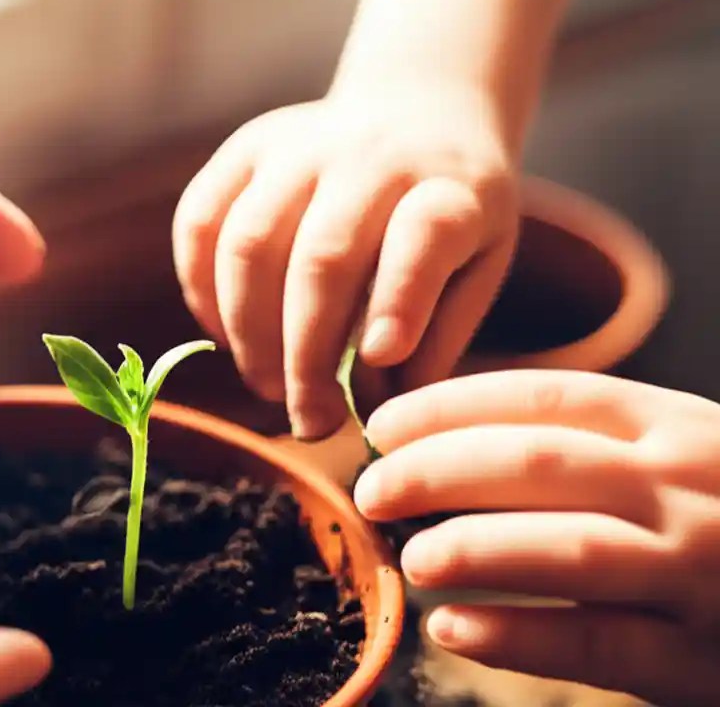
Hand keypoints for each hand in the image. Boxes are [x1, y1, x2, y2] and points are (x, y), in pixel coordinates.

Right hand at [173, 85, 516, 438]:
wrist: (417, 110)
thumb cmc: (449, 216)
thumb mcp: (477, 267)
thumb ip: (434, 338)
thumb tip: (376, 413)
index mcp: (450, 189)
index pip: (425, 235)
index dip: (400, 299)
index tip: (382, 360)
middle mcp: (372, 158)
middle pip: (322, 259)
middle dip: (306, 356)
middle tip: (311, 420)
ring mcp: (300, 147)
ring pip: (247, 244)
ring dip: (248, 332)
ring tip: (269, 386)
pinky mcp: (244, 150)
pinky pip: (199, 222)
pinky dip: (201, 290)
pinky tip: (227, 334)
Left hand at [354, 370, 719, 705]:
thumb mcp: (684, 454)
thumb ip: (596, 443)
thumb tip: (448, 439)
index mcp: (677, 426)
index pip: (541, 399)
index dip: (447, 407)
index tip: (382, 425)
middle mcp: (690, 487)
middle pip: (535, 464)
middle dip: (434, 471)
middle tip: (371, 490)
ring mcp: (701, 571)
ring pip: (564, 547)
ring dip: (468, 548)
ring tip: (410, 557)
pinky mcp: (705, 659)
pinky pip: (596, 644)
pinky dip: (514, 635)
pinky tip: (454, 629)